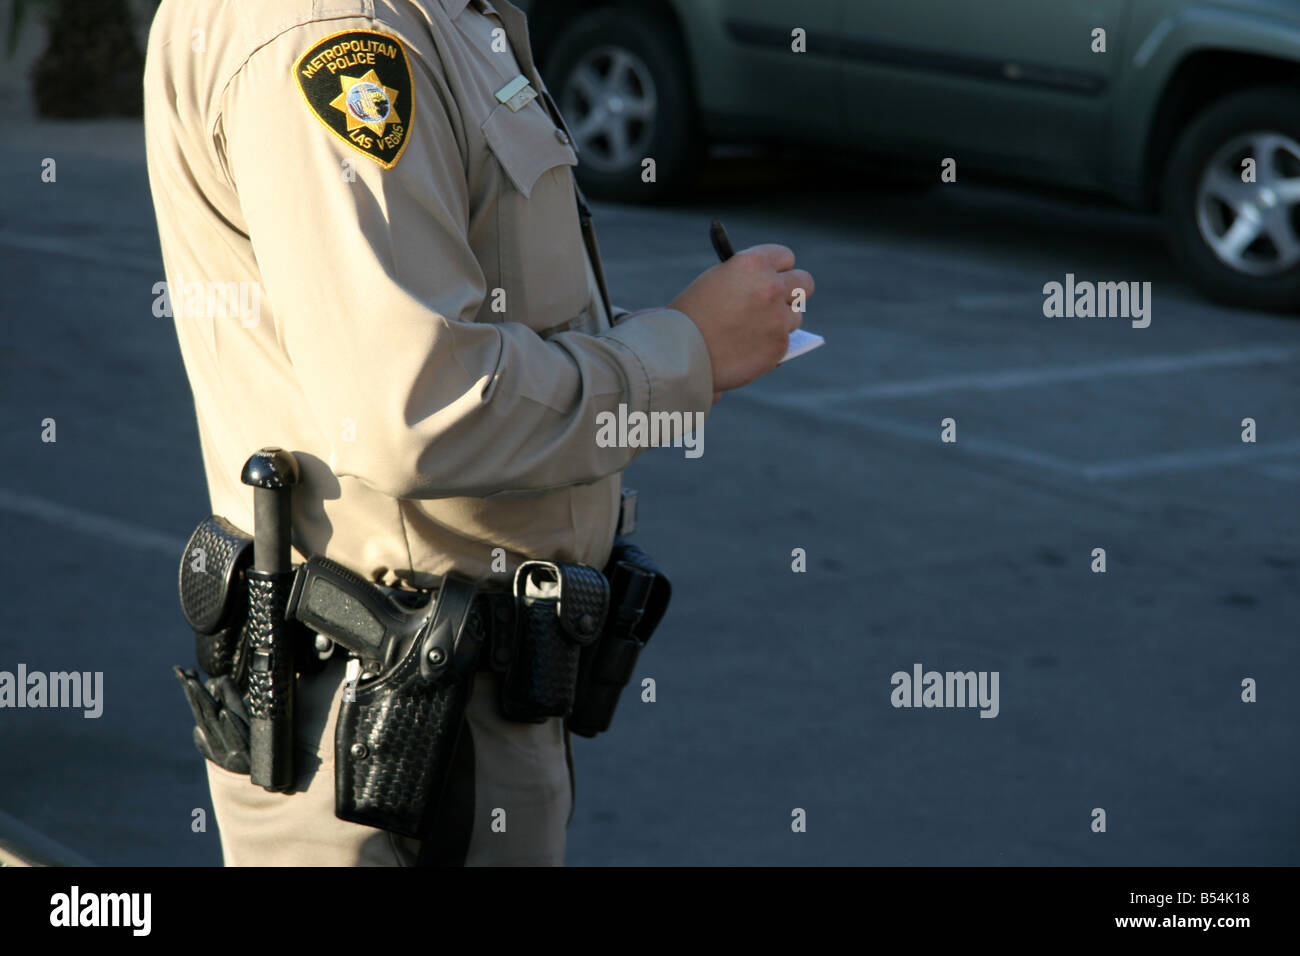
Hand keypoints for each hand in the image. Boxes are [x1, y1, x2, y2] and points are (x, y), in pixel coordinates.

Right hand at [670, 244, 813, 392]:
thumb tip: (768, 287)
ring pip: (795, 316)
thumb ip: (744, 280)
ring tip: (753, 331)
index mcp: (752, 263)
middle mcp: (771, 287)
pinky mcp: (780, 346)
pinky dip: (770, 346)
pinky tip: (749, 349)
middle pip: (804, 283)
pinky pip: (785, 342)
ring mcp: (778, 318)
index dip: (778, 268)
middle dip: (793, 291)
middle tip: (780, 301)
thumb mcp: (714, 282)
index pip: (785, 257)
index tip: (775, 275)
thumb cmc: (688, 316)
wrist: (678, 353)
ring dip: (780, 322)